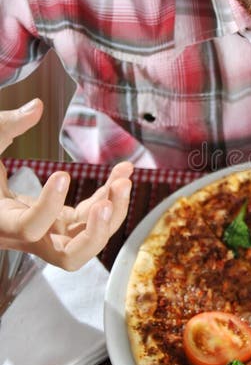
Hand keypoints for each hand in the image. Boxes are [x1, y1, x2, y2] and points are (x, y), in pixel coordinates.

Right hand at [0, 98, 132, 269]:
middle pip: (69, 257)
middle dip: (95, 233)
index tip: (62, 174)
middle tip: (106, 204)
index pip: (29, 228)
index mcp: (3, 222)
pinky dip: (109, 196)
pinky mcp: (64, 223)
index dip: (48, 206)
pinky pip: (91, 216)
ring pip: (88, 239)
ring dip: (112, 213)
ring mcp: (50, 232)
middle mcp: (29, 237)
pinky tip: (123, 171)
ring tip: (124, 179)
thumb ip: (7, 126)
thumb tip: (36, 107)